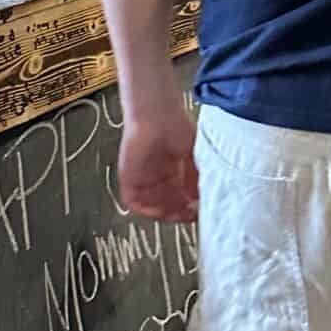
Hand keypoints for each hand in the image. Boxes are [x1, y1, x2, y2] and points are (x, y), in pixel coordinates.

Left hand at [116, 95, 198, 221]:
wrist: (158, 114)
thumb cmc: (177, 127)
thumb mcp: (195, 157)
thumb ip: (196, 179)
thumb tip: (202, 199)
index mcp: (172, 169)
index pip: (180, 198)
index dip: (189, 208)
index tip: (200, 212)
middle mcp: (157, 175)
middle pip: (166, 205)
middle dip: (179, 213)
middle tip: (191, 216)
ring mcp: (143, 177)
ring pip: (152, 206)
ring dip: (166, 212)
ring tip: (180, 212)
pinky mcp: (128, 178)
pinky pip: (134, 201)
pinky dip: (147, 209)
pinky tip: (162, 208)